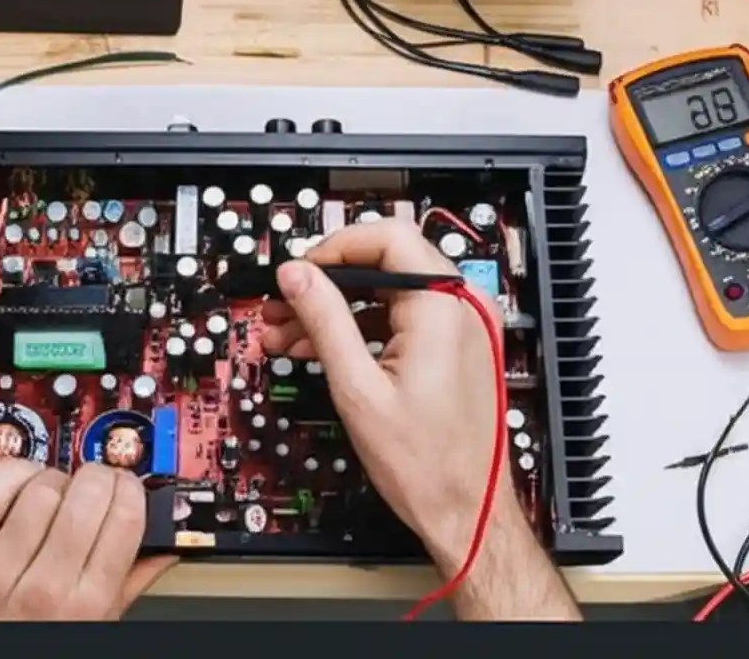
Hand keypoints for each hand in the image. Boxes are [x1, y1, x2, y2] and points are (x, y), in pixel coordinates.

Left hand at [0, 460, 177, 620]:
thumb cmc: (25, 643)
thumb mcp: (88, 625)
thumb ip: (127, 583)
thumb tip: (163, 548)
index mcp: (86, 605)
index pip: (125, 519)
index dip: (130, 489)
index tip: (126, 485)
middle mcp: (43, 588)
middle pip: (85, 496)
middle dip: (97, 477)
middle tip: (93, 482)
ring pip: (39, 489)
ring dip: (52, 478)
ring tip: (52, 492)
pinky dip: (2, 477)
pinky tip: (14, 488)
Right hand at [261, 219, 512, 555]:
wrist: (465, 510)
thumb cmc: (425, 463)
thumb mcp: (357, 387)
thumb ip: (324, 320)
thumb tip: (296, 275)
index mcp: (442, 307)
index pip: (387, 238)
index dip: (334, 248)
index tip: (298, 272)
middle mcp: (460, 307)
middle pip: (385, 262)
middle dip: (327, 282)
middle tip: (283, 303)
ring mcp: (461, 327)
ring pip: (388, 292)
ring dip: (338, 307)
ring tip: (288, 333)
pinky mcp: (455, 348)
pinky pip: (402, 318)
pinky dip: (361, 327)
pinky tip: (321, 347)